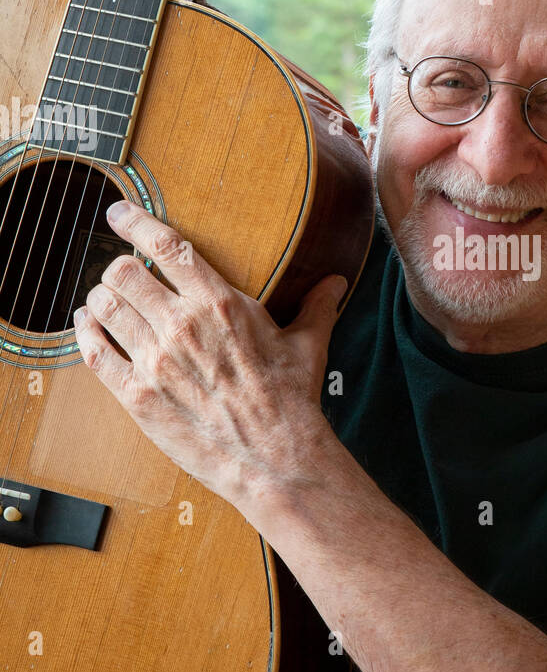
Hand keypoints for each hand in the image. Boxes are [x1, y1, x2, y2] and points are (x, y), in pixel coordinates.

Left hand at [74, 200, 346, 513]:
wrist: (275, 458)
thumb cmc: (291, 402)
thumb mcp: (308, 346)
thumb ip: (316, 306)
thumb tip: (336, 282)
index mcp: (220, 303)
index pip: (166, 246)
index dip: (135, 222)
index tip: (120, 213)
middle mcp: (182, 325)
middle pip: (122, 272)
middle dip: (117, 267)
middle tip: (120, 272)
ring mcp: (156, 361)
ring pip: (104, 307)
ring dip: (100, 297)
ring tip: (104, 298)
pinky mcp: (138, 396)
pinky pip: (95, 353)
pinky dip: (85, 332)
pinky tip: (88, 325)